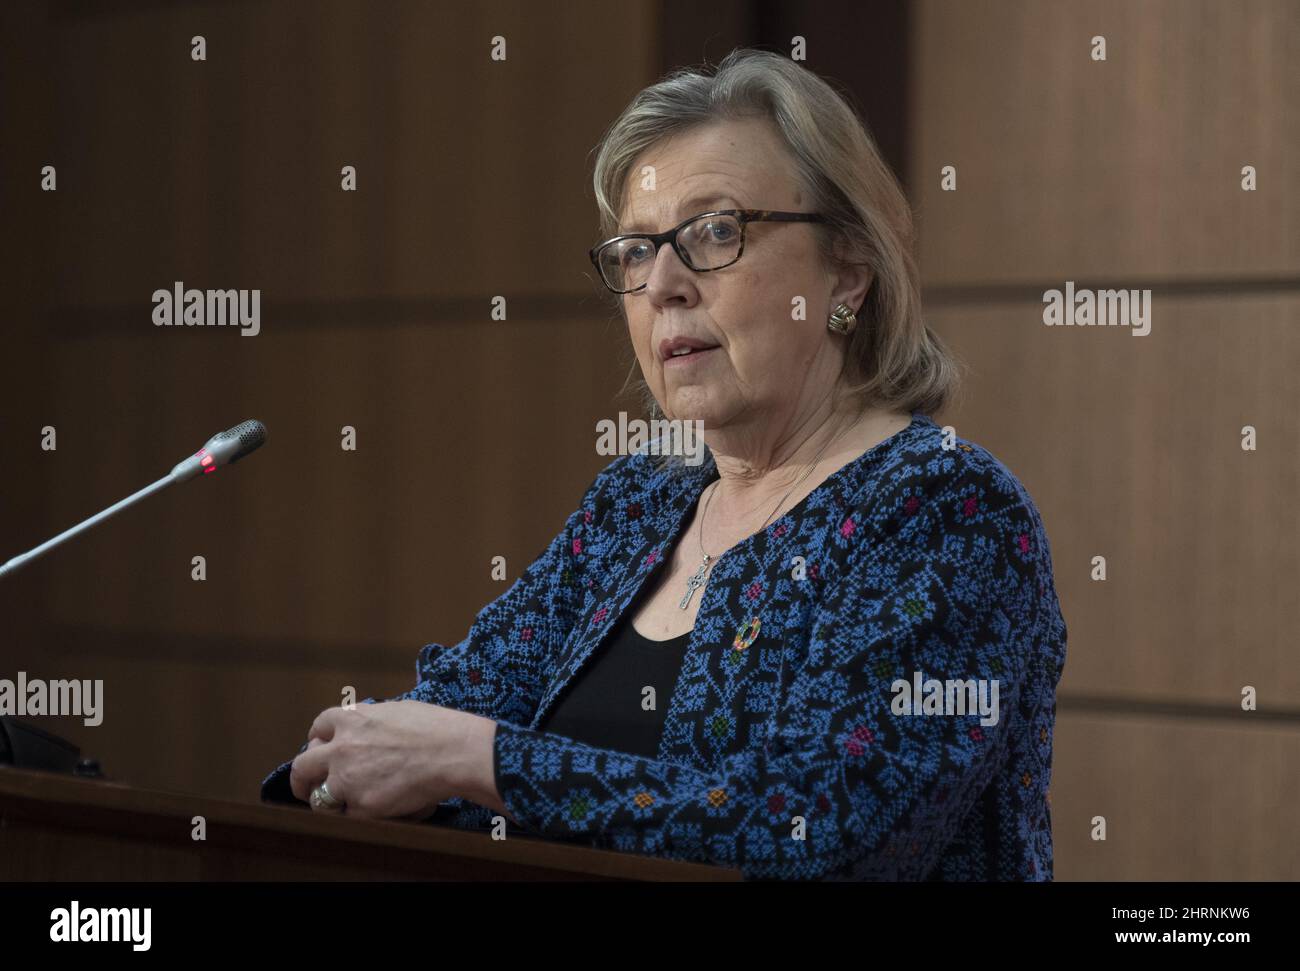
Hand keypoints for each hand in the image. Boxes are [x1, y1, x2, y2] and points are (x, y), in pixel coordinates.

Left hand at [288, 700, 492, 819]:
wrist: (453, 752)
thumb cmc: (436, 728)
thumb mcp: (396, 711)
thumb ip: (372, 722)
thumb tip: (367, 731)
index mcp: (352, 719)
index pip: (318, 727)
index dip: (318, 740)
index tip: (320, 748)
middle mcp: (342, 748)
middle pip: (303, 766)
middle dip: (302, 778)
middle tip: (306, 786)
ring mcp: (348, 779)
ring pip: (319, 798)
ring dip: (327, 801)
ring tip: (341, 805)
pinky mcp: (362, 806)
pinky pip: (350, 815)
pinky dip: (362, 814)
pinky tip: (379, 809)